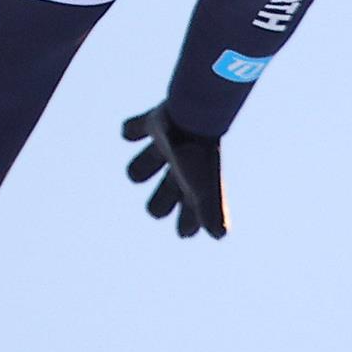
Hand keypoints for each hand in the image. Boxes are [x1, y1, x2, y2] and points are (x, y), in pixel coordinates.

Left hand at [121, 104, 228, 238]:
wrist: (196, 115)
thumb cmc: (200, 155)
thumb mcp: (205, 188)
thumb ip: (212, 213)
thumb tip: (219, 236)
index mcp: (190, 185)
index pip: (188, 215)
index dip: (186, 225)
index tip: (184, 233)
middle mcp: (179, 167)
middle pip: (163, 195)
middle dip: (158, 204)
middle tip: (161, 200)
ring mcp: (166, 145)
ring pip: (145, 163)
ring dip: (141, 166)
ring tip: (154, 157)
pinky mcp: (154, 122)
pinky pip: (134, 128)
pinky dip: (131, 130)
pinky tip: (131, 132)